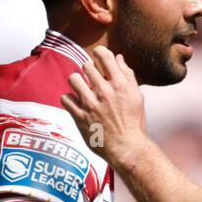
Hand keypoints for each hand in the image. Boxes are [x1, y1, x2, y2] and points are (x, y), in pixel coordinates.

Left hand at [61, 46, 147, 170]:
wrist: (127, 148)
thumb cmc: (134, 123)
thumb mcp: (136, 97)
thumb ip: (128, 75)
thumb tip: (119, 58)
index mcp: (120, 85)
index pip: (104, 56)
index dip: (99, 53)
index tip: (98, 58)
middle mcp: (104, 92)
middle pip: (87, 66)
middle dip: (88, 70)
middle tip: (91, 79)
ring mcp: (91, 104)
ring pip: (73, 79)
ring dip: (77, 82)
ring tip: (81, 89)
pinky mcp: (80, 117)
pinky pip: (65, 99)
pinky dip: (69, 100)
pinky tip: (76, 104)